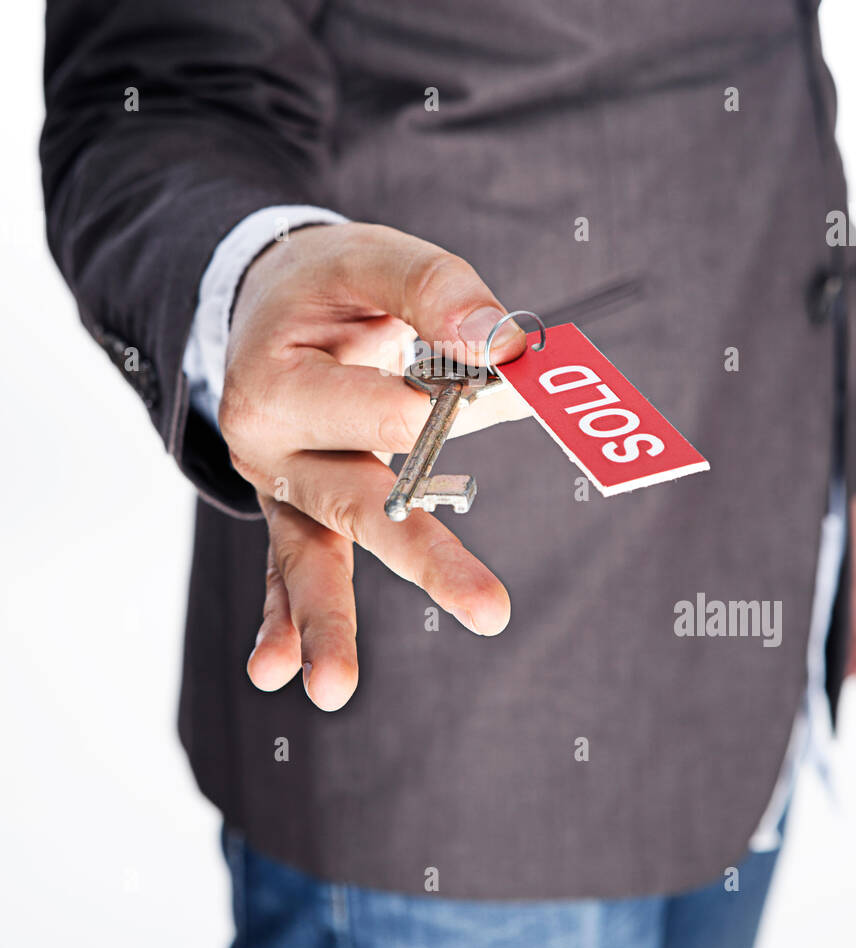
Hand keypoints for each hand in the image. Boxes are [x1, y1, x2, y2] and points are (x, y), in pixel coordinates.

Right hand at [218, 221, 527, 709]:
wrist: (261, 301)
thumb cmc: (326, 282)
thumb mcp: (371, 257)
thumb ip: (436, 289)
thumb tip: (502, 348)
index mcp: (279, 379)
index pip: (379, 412)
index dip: (437, 404)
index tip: (475, 385)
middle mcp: (269, 444)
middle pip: (353, 504)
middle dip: (425, 555)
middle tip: (492, 609)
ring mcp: (278, 487)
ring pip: (311, 558)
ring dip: (330, 624)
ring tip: (336, 690)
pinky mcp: (292, 511)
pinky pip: (285, 570)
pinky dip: (284, 621)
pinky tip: (280, 673)